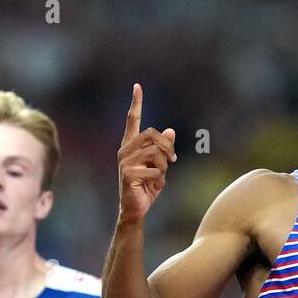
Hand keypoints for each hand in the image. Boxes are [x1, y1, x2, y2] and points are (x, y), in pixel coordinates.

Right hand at [117, 83, 175, 221]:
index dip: (136, 104)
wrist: (135, 210)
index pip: (133, 121)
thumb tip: (170, 130)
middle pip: (153, 135)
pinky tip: (151, 187)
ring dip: (163, 166)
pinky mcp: (128, 174)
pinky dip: (159, 179)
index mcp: (131, 146)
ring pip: (156, 153)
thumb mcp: (159, 166)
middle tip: (172, 160)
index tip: (137, 87)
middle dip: (167, 147)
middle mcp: (125, 150)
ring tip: (158, 177)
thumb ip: (164, 149)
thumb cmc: (146, 187)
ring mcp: (125, 162)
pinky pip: (155, 170)